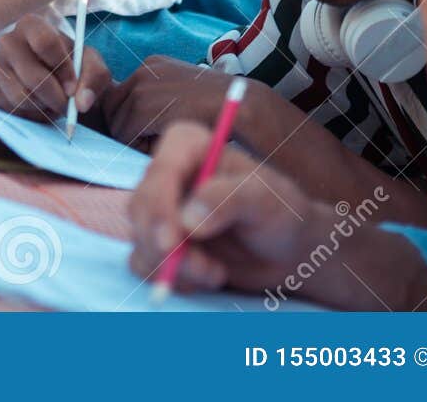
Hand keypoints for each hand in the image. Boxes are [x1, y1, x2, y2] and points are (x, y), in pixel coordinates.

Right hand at [0, 12, 111, 121]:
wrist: (54, 83)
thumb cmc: (72, 69)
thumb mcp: (91, 67)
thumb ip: (95, 78)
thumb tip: (81, 102)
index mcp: (33, 25)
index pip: (44, 42)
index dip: (62, 68)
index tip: (73, 88)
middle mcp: (8, 40)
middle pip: (33, 75)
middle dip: (54, 97)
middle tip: (66, 107)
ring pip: (21, 95)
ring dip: (42, 107)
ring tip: (52, 103)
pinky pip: (9, 107)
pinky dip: (28, 114)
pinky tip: (36, 107)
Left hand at [100, 57, 285, 149]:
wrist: (239, 105)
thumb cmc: (217, 108)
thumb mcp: (182, 95)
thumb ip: (156, 102)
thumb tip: (125, 125)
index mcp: (152, 66)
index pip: (120, 97)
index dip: (130, 120)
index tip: (152, 131)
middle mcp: (143, 70)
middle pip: (112, 108)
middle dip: (127, 129)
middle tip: (154, 141)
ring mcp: (141, 85)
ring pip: (117, 123)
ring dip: (134, 139)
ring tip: (163, 142)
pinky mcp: (143, 104)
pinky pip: (126, 133)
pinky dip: (140, 145)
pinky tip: (165, 143)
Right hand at [127, 121, 317, 294]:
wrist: (286, 251)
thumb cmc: (280, 212)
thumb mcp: (265, 199)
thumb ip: (228, 200)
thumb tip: (186, 221)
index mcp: (190, 147)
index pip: (162, 167)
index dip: (158, 203)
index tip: (171, 241)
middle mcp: (169, 175)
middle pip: (140, 207)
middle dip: (166, 245)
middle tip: (204, 269)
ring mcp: (161, 210)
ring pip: (140, 239)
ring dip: (174, 266)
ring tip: (216, 273)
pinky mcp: (159, 242)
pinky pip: (145, 264)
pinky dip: (172, 278)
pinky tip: (205, 278)